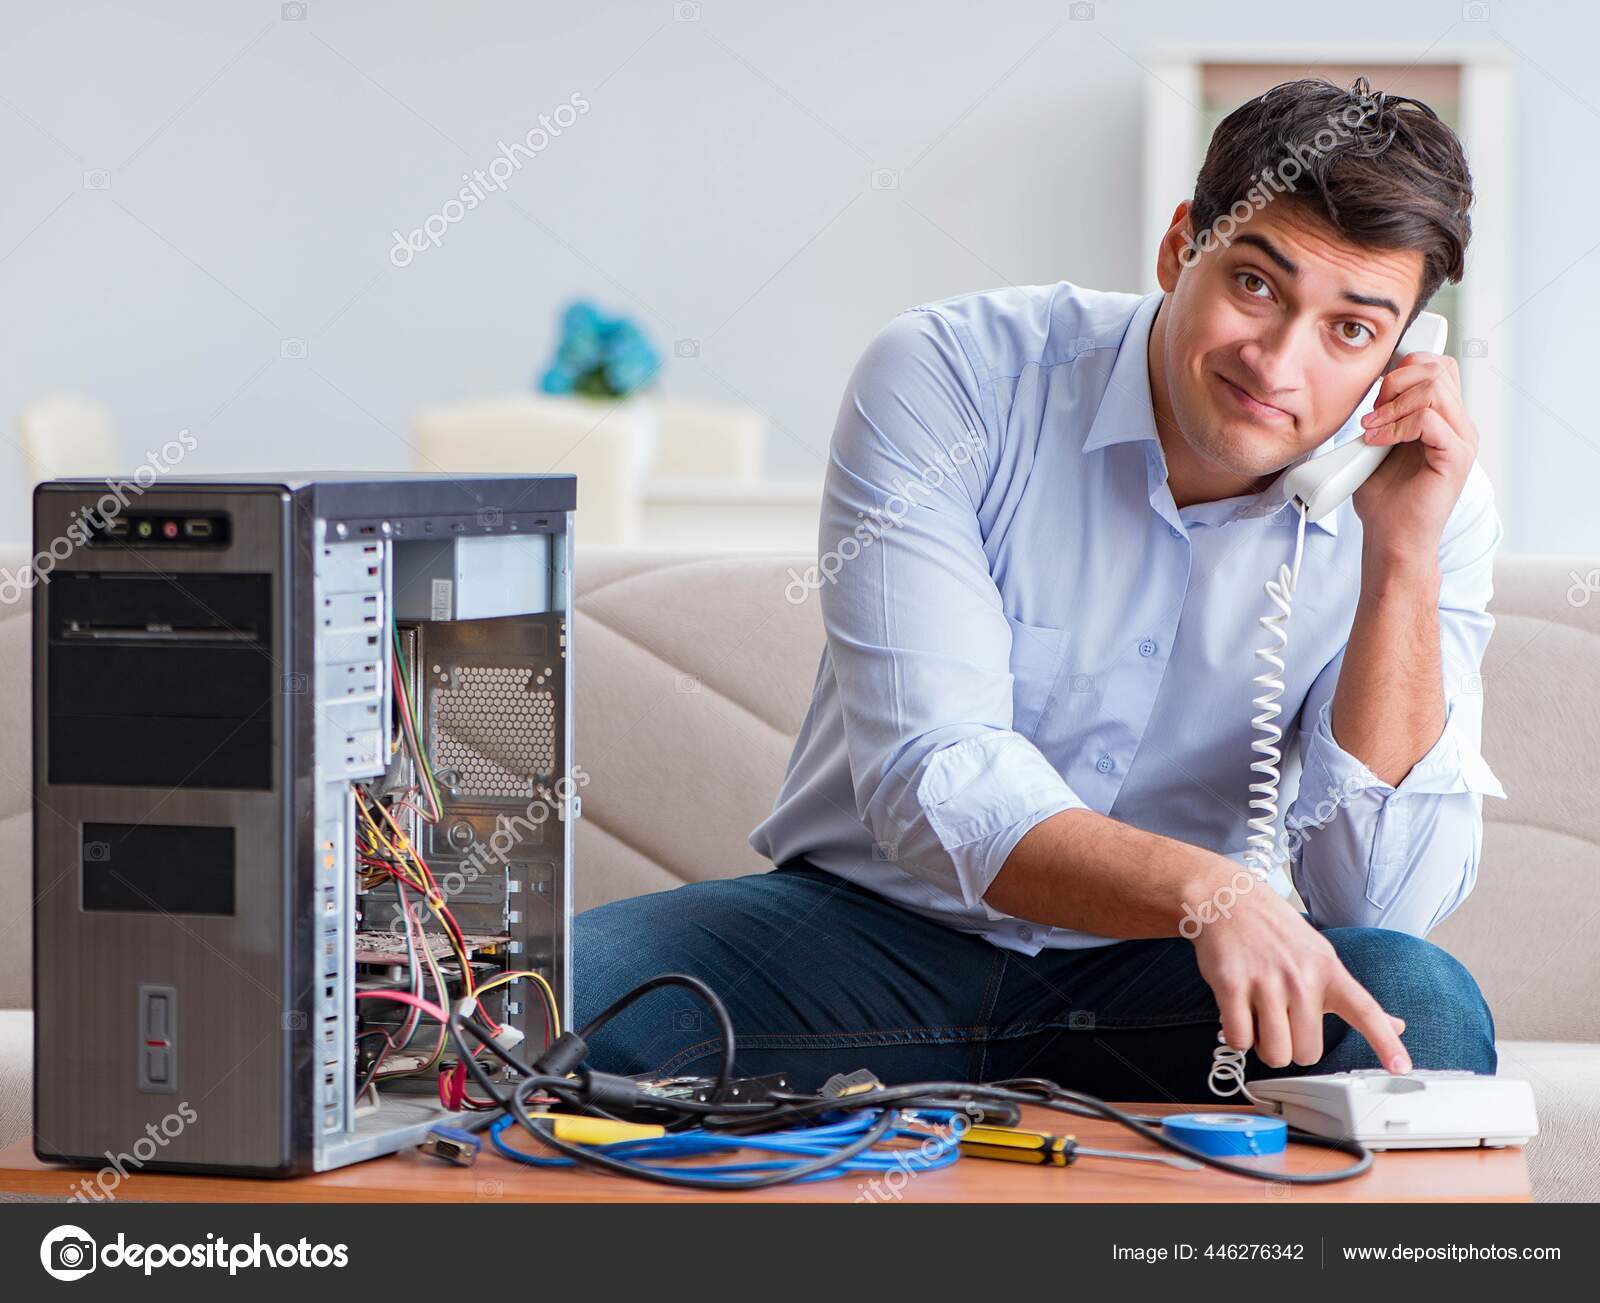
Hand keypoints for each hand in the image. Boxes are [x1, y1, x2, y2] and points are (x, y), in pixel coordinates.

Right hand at [1189, 877, 1410, 1072]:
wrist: (1228, 900)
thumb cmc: (1275, 933)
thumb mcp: (1321, 957)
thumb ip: (1355, 998)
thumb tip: (1397, 1026)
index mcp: (1328, 971)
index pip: (1365, 1011)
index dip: (1384, 1042)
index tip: (1401, 1067)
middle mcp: (1301, 977)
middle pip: (1307, 1053)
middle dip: (1291, 1047)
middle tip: (1280, 1023)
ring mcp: (1266, 980)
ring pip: (1274, 1052)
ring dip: (1263, 1045)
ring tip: (1259, 1018)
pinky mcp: (1231, 984)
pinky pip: (1239, 1038)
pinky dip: (1236, 1036)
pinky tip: (1238, 1013)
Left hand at [1353, 350, 1476, 567]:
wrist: (1392, 539)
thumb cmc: (1384, 499)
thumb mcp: (1377, 444)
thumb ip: (1385, 413)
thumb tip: (1373, 386)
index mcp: (1444, 420)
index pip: (1438, 367)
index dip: (1403, 371)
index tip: (1375, 399)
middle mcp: (1459, 426)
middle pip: (1439, 369)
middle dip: (1396, 382)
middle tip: (1373, 412)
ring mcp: (1462, 441)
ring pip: (1434, 389)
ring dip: (1392, 405)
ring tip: (1371, 429)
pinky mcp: (1456, 457)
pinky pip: (1429, 420)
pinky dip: (1396, 426)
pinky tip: (1376, 442)